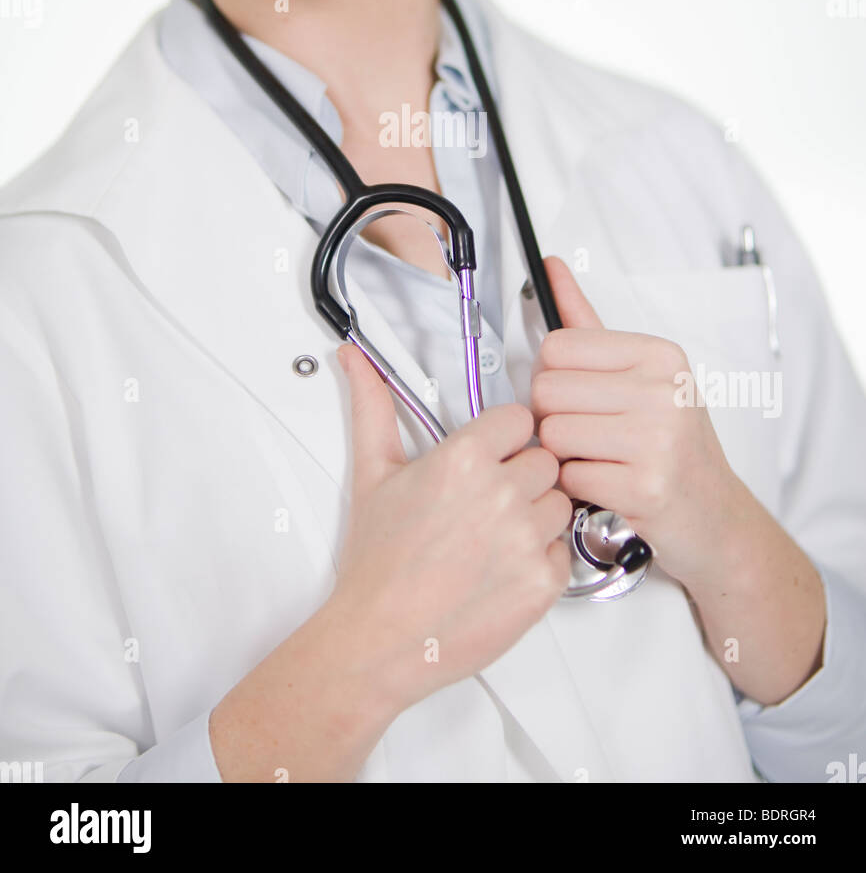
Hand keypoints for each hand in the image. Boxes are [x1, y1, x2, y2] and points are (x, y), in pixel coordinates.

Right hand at [329, 342, 573, 712]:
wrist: (380, 639)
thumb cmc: (377, 563)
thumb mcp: (373, 474)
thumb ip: (372, 406)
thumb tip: (356, 360)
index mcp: (464, 459)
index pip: (520, 419)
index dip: (504, 437)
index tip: (490, 455)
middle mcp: (500, 495)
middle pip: (543, 459)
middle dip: (520, 475)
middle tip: (485, 502)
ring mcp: (525, 540)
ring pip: (559, 501)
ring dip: (535, 514)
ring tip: (492, 535)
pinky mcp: (542, 583)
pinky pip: (562, 549)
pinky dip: (540, 557)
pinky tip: (502, 565)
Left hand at [531, 255, 742, 585]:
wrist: (718, 517)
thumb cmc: (672, 444)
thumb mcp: (640, 374)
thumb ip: (587, 322)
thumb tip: (551, 267)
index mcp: (658, 355)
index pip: (556, 347)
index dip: (551, 377)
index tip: (575, 396)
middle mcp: (663, 391)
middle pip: (546, 390)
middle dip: (552, 418)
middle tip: (584, 434)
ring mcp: (658, 440)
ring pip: (552, 435)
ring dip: (562, 456)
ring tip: (596, 460)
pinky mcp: (647, 488)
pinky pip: (569, 478)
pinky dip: (576, 489)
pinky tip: (605, 486)